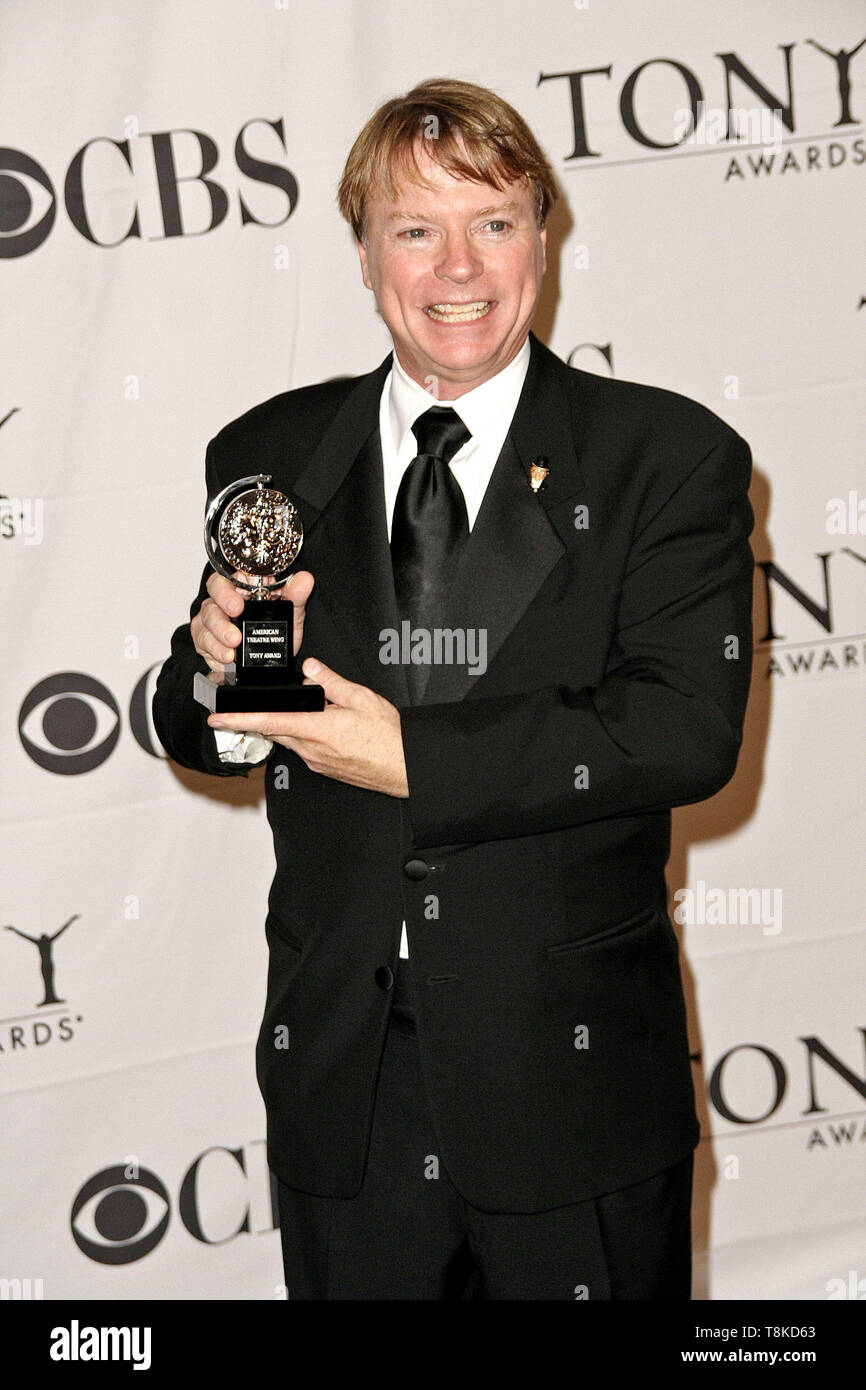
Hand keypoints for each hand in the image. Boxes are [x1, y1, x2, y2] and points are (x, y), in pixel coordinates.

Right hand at [191, 569, 314, 673]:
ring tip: (232, 651)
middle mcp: (221, 603)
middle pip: (210, 606)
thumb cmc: (276, 626)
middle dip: (220, 622)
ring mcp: (212, 623)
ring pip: (204, 627)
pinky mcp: (207, 642)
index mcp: (239, 588)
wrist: (273, 655)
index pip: (223, 581)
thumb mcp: (291, 611)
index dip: (226, 592)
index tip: (238, 605)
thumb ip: (296, 595)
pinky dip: (215, 652)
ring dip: (217, 641)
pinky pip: (203, 645)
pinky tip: (227, 657)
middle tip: (235, 636)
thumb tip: (304, 580)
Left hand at [207, 658, 408, 797]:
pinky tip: (321, 726)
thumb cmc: (388, 736)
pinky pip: (304, 748)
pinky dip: (304, 735)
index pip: (268, 721)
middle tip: (242, 709)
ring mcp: (316, 761)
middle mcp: (311, 749)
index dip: (238, 719)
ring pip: (290, 739)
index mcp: (316, 728)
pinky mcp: (324, 768)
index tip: (217, 718)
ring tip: (304, 712)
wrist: (405, 767)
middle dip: (257, 719)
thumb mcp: (362, 698)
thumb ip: (332, 682)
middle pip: (274, 731)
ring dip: (286, 726)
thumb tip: (311, 668)